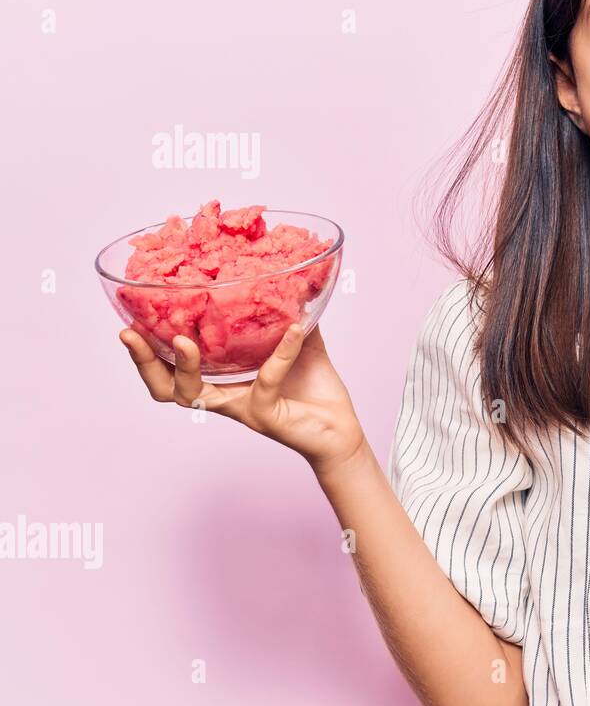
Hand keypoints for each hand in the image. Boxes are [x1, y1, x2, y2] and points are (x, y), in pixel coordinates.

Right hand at [119, 322, 366, 474]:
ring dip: (182, 366)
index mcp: (224, 380)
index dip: (148, 350)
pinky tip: (294, 332)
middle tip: (130, 333)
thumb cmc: (315, 390)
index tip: (131, 319)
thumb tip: (289, 275)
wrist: (342, 430)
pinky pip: (264, 381)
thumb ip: (286, 314)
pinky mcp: (266, 415)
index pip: (171, 369)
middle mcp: (225, 398)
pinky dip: (279, 353)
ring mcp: (242, 409)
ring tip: (183, 340)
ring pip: (192, 395)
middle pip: (164, 388)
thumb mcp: (298, 343)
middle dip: (143, 360)